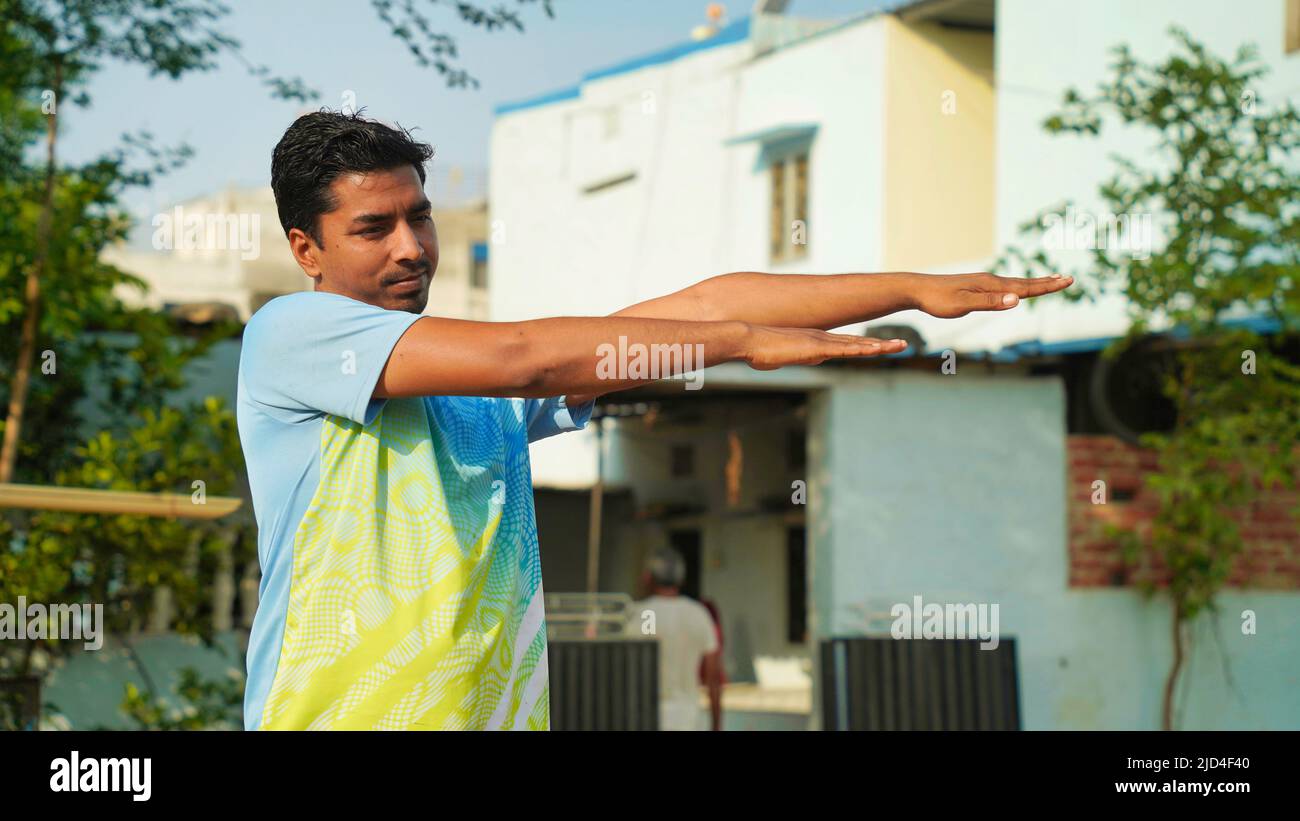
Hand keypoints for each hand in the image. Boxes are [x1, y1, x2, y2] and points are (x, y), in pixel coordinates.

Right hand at [743, 323, 907, 369]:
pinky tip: (879, 350)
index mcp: (813, 341)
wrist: (747, 339)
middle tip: (902, 343)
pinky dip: (865, 349)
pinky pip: (847, 350)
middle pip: (857, 343)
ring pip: (858, 345)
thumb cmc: (756, 350)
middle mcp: (822, 338)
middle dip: (880, 344)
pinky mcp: (817, 348)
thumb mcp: (777, 358)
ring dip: (880, 346)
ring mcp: (821, 342)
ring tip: (901, 345)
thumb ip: (791, 357)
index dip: (864, 345)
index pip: (845, 344)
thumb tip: (795, 359)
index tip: (880, 346)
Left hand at [915, 273, 1072, 318]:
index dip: (1047, 286)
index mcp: (991, 285)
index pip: (1025, 287)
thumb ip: (989, 302)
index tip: (1067, 281)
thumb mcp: (963, 304)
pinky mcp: (976, 287)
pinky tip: (1017, 290)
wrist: (917, 289)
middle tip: (1068, 279)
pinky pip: (1004, 287)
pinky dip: (1018, 287)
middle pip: (1025, 283)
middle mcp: (990, 281)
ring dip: (1035, 283)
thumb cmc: (938, 299)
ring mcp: (983, 283)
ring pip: (1015, 284)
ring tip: (1050, 281)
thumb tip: (1016, 300)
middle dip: (1047, 283)